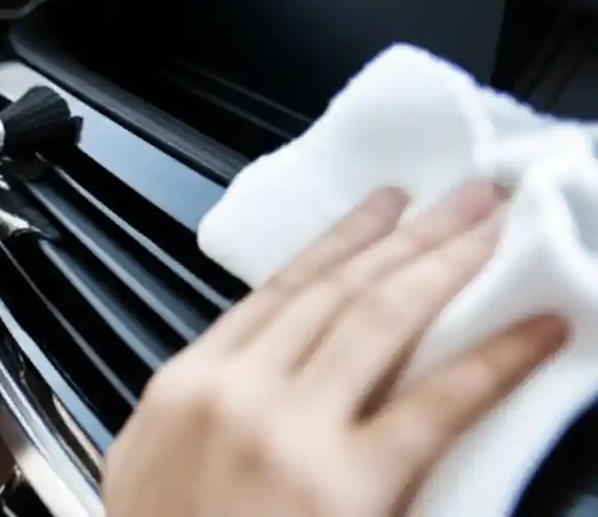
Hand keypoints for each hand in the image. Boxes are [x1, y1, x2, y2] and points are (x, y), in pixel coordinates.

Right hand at [104, 181, 568, 516]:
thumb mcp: (150, 464)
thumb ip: (199, 408)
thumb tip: (256, 374)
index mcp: (188, 383)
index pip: (279, 291)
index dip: (340, 241)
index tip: (384, 209)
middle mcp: (238, 391)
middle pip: (338, 291)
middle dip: (408, 237)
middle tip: (463, 199)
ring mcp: (290, 431)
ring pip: (379, 320)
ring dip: (444, 266)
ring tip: (491, 230)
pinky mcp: (348, 483)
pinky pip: (434, 405)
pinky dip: (492, 361)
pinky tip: (531, 333)